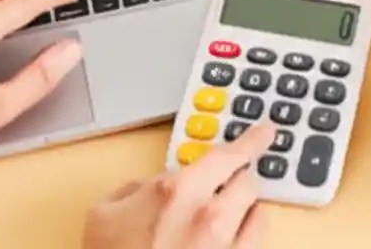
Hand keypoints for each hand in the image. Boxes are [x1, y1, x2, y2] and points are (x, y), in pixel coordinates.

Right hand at [83, 122, 275, 248]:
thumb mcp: (104, 214)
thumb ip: (137, 187)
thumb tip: (158, 183)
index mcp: (176, 191)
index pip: (228, 154)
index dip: (252, 140)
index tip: (266, 131)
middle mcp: (208, 214)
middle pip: (247, 179)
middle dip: (236, 180)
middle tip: (223, 186)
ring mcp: (225, 244)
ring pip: (257, 207)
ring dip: (243, 206)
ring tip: (221, 216)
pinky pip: (258, 236)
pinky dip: (249, 229)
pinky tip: (231, 234)